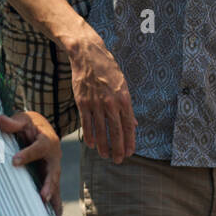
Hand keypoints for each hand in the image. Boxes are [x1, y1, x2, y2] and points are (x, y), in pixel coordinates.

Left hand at [0, 110, 61, 215]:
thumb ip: (12, 122)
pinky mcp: (50, 176)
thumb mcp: (22, 119)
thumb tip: (0, 119)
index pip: (38, 148)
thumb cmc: (29, 123)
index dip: (27, 154)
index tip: (14, 161)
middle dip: (49, 184)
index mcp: (47, 140)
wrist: (40, 127)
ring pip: (55, 185)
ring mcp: (53, 168)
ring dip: (54, 199)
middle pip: (53, 171)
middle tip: (43, 196)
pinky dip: (55, 205)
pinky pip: (53, 191)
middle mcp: (54, 156)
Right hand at [66, 32, 136, 162]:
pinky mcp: (83, 103)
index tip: (130, 152)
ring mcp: (96, 104)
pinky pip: (87, 123)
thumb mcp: (122, 85)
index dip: (130, 141)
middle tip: (119, 160)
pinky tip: (91, 144)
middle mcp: (111, 103)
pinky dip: (89, 135)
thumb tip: (133, 124)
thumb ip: (127, 106)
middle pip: (116, 131)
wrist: (88, 55)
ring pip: (101, 130)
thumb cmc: (107, 69)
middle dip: (118, 148)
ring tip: (105, 156)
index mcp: (124, 99)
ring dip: (103, 146)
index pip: (128, 126)